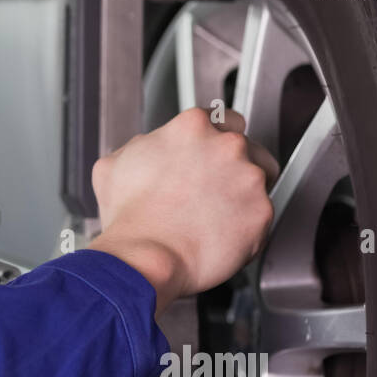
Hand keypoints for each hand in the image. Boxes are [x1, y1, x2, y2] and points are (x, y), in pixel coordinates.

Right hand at [88, 107, 277, 315]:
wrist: (147, 257)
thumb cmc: (130, 218)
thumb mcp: (114, 165)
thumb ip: (142, 147)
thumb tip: (149, 149)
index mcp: (192, 127)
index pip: (224, 119)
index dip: (217, 140)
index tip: (212, 154)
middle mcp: (227, 146)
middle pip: (248, 146)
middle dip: (233, 166)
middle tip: (213, 188)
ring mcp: (248, 177)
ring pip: (262, 178)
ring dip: (245, 192)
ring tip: (220, 213)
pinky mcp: (262, 211)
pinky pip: (261, 216)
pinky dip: (247, 226)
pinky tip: (221, 233)